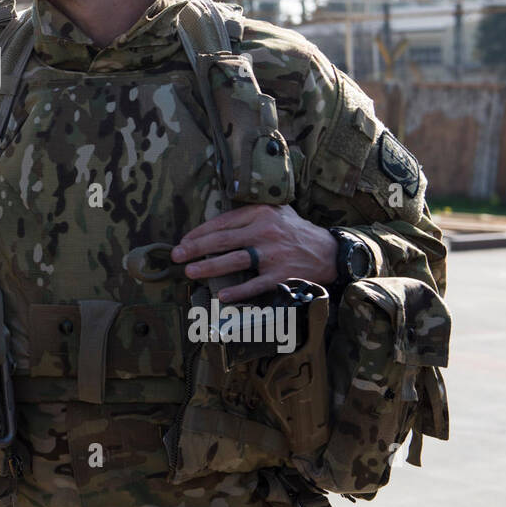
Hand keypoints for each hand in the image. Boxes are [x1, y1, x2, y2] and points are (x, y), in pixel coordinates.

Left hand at [171, 204, 337, 301]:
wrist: (328, 251)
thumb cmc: (294, 230)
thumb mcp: (275, 211)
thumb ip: (248, 212)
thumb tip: (215, 220)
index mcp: (260, 213)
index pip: (222, 222)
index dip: (199, 232)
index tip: (183, 241)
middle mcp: (265, 231)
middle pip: (223, 240)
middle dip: (195, 249)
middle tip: (176, 256)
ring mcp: (273, 254)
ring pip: (235, 260)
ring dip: (209, 267)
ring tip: (190, 272)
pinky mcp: (282, 275)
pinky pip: (255, 284)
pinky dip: (238, 291)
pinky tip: (222, 296)